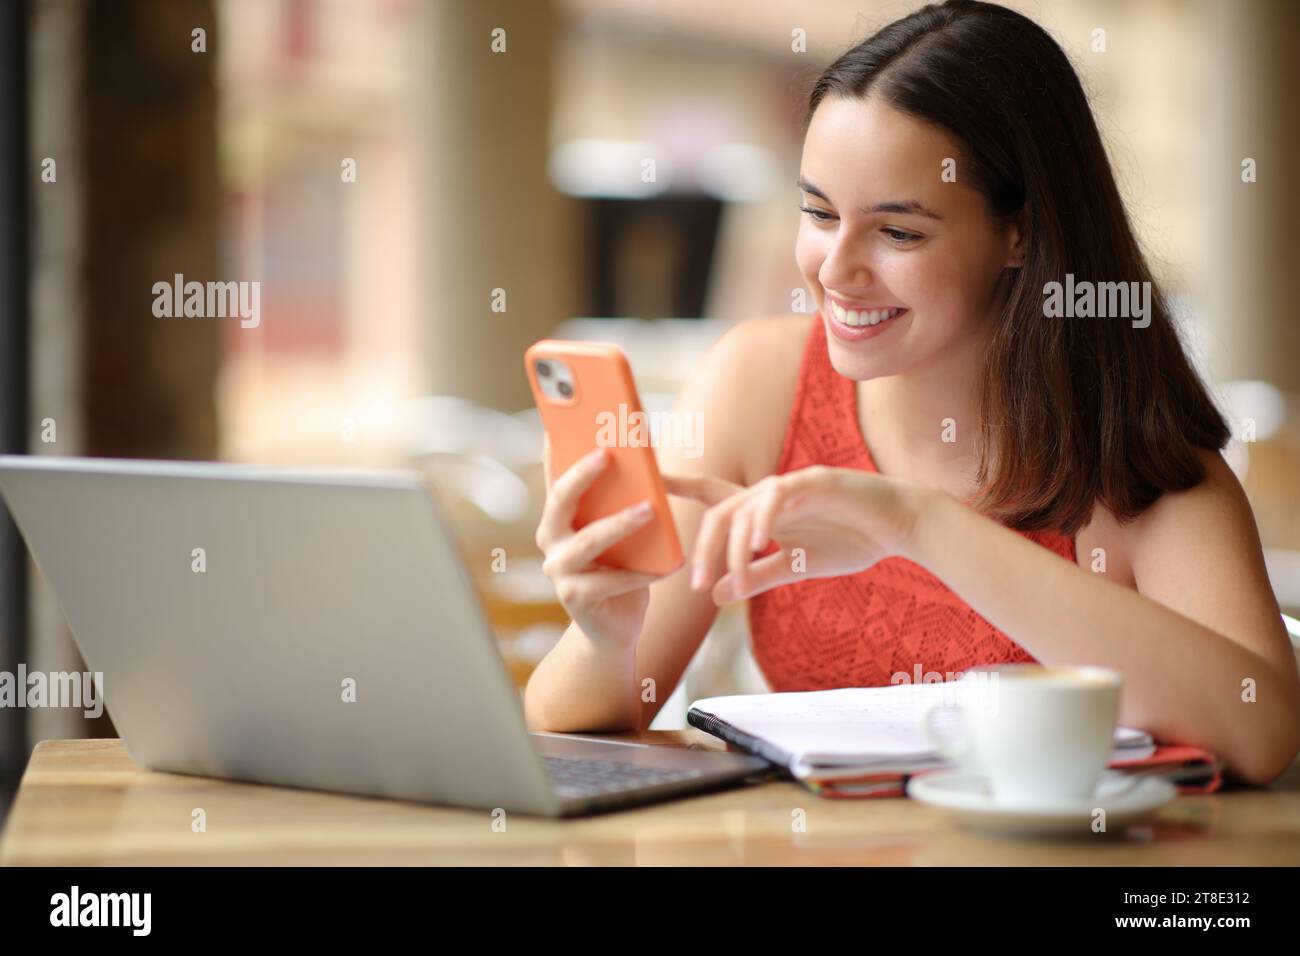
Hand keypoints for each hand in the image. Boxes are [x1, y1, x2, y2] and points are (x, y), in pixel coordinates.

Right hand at [535, 438, 682, 645]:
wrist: (614, 629)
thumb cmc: (622, 569)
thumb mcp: (623, 531)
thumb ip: (622, 501)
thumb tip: (644, 462)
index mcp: (560, 515)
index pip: (555, 471)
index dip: (557, 443)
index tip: (567, 414)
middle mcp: (551, 539)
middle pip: (562, 498)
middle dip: (584, 473)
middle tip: (610, 453)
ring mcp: (559, 570)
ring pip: (590, 540)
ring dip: (621, 523)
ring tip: (651, 509)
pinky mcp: (576, 599)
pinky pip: (613, 580)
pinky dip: (645, 572)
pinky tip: (671, 564)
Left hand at [668, 465, 925, 604]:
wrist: (901, 526)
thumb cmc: (851, 539)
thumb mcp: (796, 566)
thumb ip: (755, 576)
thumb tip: (714, 593)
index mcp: (763, 509)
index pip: (713, 496)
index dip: (680, 488)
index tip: (648, 484)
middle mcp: (770, 493)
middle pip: (720, 511)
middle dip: (702, 546)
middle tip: (694, 583)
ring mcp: (791, 485)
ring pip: (745, 508)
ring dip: (733, 545)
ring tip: (733, 578)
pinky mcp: (815, 482)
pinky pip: (778, 497)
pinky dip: (764, 519)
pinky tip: (759, 541)